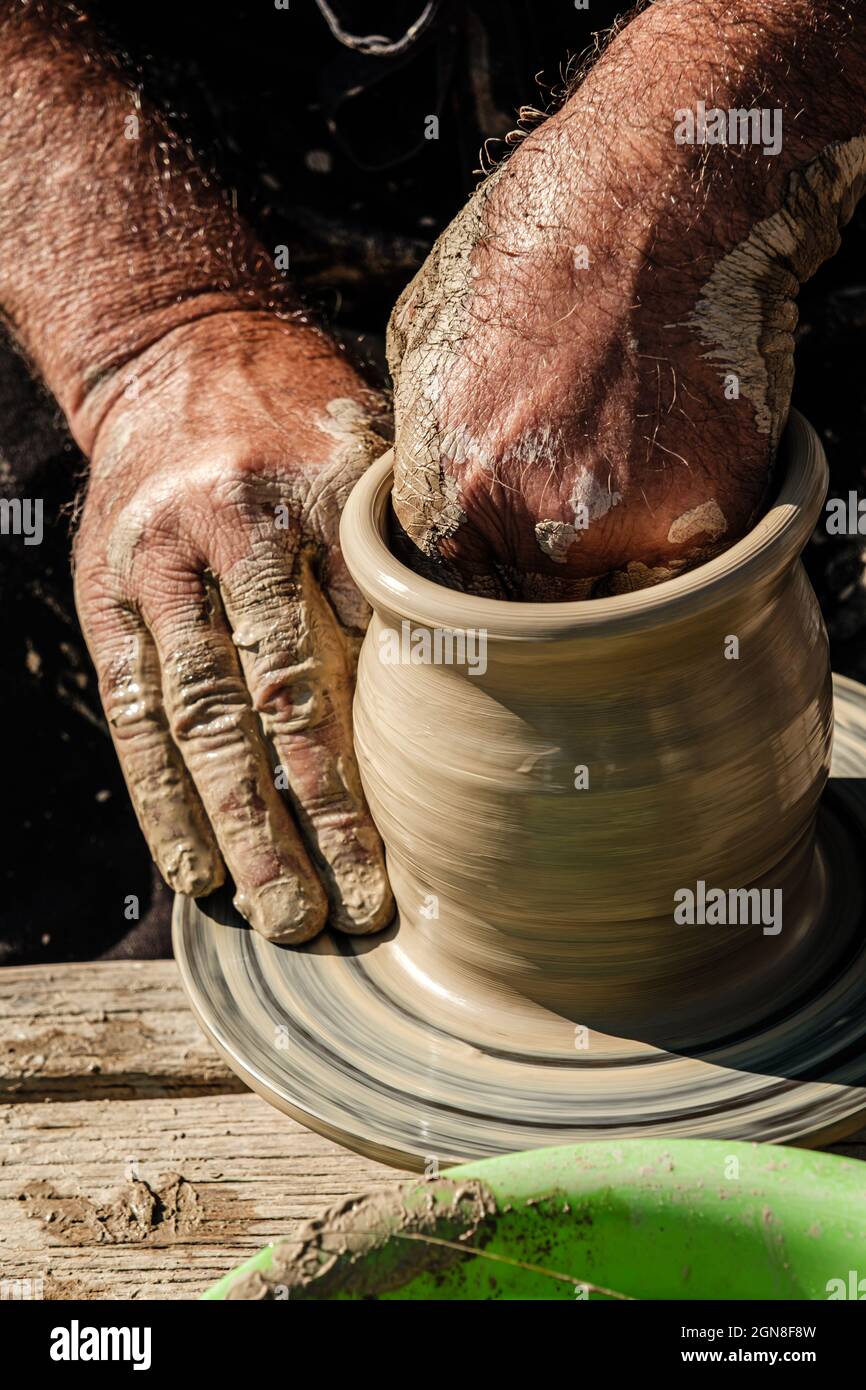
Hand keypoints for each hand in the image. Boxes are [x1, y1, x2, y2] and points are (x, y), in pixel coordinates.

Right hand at [74, 311, 393, 942]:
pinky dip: (164, 800)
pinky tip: (196, 870)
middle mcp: (229, 533)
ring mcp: (156, 571)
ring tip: (280, 917)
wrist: (171, 350)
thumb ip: (410, 555)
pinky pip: (135, 716)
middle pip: (275, 696)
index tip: (423, 842)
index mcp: (316, 494)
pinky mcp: (106, 602)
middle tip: (352, 914)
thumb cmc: (302, 412)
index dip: (386, 751)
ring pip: (200, 720)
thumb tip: (481, 674)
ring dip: (239, 829)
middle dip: (315, 815)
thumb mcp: (372, 452)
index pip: (360, 646)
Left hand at [388, 0, 865, 597]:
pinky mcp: (708, 519)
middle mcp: (528, 530)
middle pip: (536, 610)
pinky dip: (685, 517)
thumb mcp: (422, 339)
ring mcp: (624, 531)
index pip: (457, 599)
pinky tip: (673, 440)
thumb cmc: (536, 245)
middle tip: (575, 496)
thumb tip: (424, 490)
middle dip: (551, 570)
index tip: (509, 556)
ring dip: (619, 548)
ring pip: (614, 591)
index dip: (487, 580)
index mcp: (447, 496)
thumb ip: (423, 444)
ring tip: (626, 450)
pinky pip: (686, 559)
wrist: (657, 196)